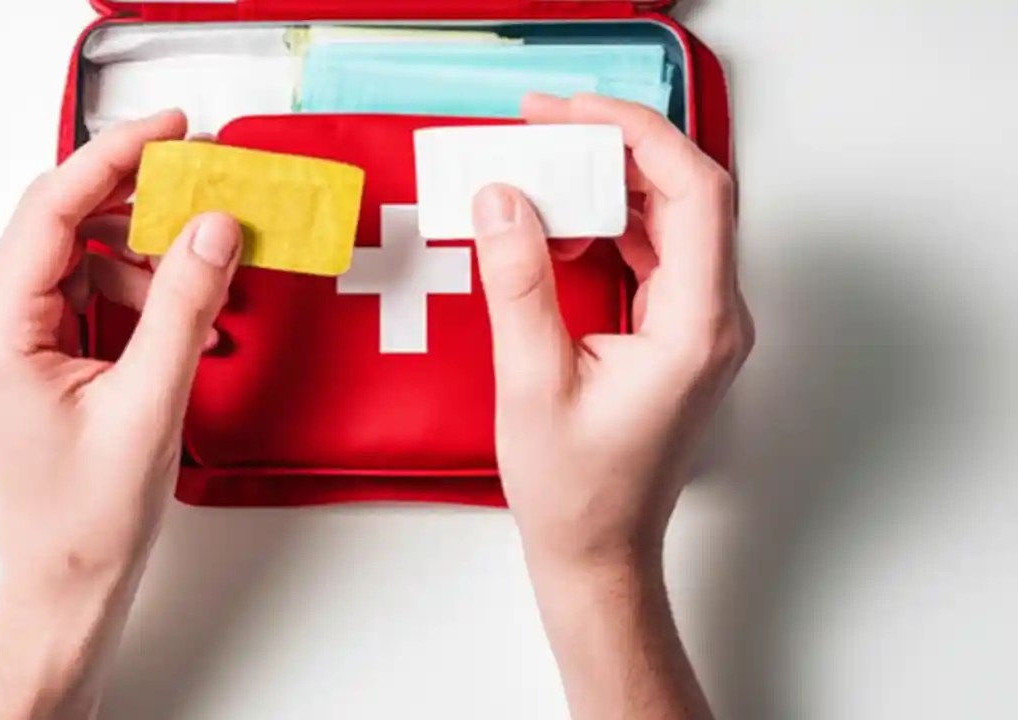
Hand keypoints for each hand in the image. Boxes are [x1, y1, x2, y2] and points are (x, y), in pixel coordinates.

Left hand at [0, 110, 241, 718]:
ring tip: (210, 288)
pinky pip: (96, 296)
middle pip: (67, 225)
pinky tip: (192, 324)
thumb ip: (183, 305)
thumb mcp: (149, 404)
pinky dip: (148, 296)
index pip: (51, 210)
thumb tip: (214, 226)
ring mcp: (17, 341)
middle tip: (210, 193)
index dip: (114, 157)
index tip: (176, 130)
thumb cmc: (89, 518)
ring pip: (87, 258)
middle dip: (142, 205)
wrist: (68, 585)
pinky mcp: (44, 357)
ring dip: (153, 260)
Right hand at [473, 93, 752, 567]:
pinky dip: (612, 221)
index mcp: (696, 327)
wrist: (600, 554)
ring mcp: (702, 325)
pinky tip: (563, 217)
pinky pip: (657, 251)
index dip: (636, 134)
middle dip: (618, 145)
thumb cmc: (577, 492)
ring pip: (673, 218)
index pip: (694, 191)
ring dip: (613, 180)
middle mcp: (715, 319)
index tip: (571, 113)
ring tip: (545, 161)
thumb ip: (519, 284)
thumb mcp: (533, 383)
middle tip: (544, 125)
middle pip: (688, 193)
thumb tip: (504, 199)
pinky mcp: (679, 333)